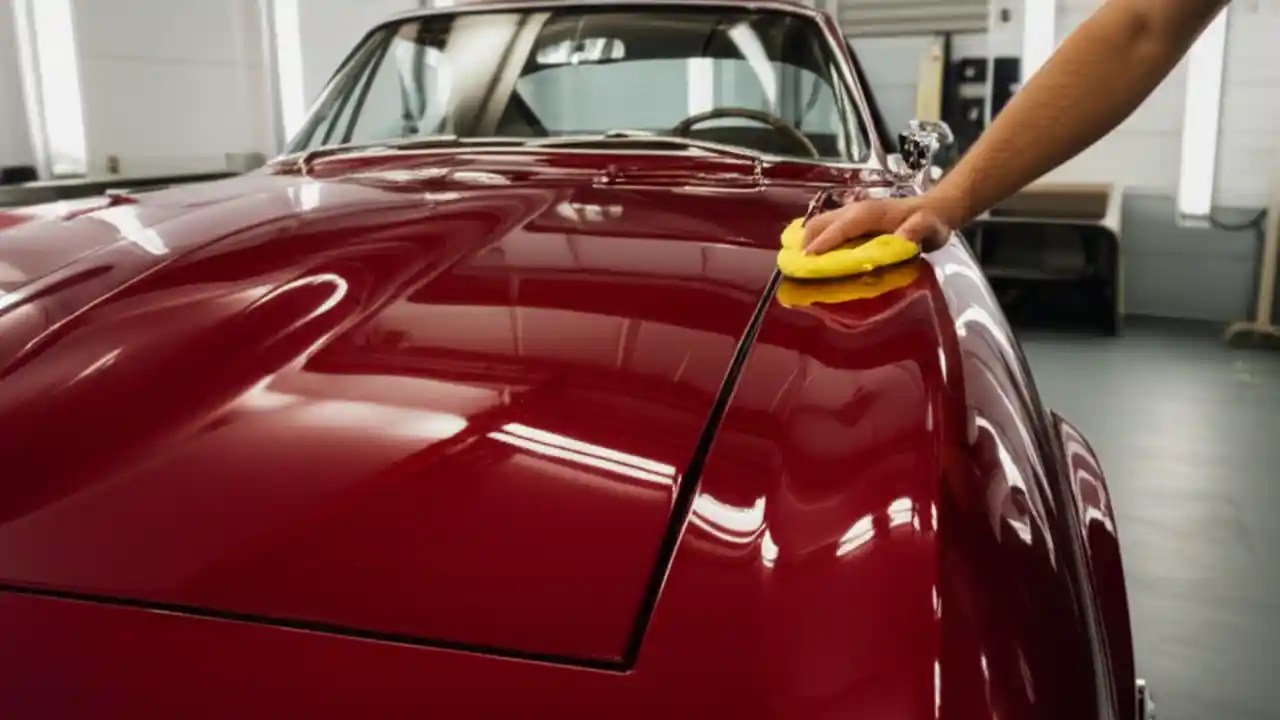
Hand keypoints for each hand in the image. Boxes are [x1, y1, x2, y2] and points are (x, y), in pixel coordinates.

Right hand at [802, 195, 955, 254]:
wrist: (934, 209)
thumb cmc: (931, 222)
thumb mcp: (931, 227)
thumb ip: (918, 230)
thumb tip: (902, 237)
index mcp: (871, 213)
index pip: (842, 226)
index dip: (825, 241)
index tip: (807, 257)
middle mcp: (856, 210)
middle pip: (822, 222)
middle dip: (806, 241)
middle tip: (794, 265)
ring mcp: (851, 213)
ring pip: (820, 223)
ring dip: (806, 240)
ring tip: (795, 261)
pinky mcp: (850, 220)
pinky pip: (825, 227)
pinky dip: (813, 239)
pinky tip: (807, 254)